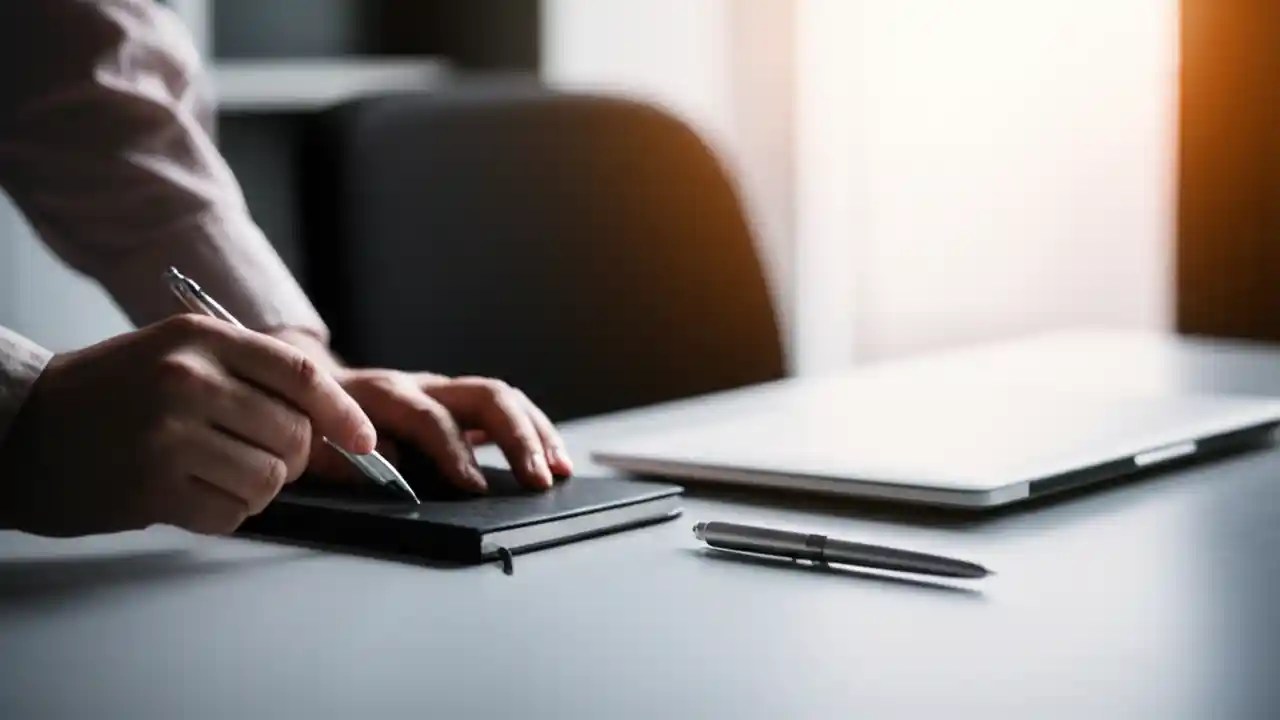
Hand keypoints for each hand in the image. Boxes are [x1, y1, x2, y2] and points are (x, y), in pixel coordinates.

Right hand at [0, 315, 374, 536]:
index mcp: (201, 338)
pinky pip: (233, 514)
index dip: (344, 414)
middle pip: (294, 435)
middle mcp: (188, 380)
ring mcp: (168, 434)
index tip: (365, 440)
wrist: (23, 428)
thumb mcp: (177, 352)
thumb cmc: (112, 393)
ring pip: (270, 479)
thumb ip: (250, 374)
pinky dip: (226, 513)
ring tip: (218, 475)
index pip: (301, 377)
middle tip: (257, 456)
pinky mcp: (152, 486)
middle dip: (291, 458)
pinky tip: (191, 494)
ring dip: (258, 489)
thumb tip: (334, 420)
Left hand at [307, 368, 573, 491]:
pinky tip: (555, 460)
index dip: (452, 451)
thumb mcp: (313, 446)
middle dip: (516, 437)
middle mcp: (419, 385)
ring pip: (502, 397)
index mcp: (381, 394)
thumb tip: (392, 474)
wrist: (302, 388)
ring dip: (536, 434)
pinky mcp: (455, 402)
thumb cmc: (309, 427)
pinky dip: (534, 433)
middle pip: (482, 395)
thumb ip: (347, 461)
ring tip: (559, 470)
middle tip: (538, 479)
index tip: (474, 488)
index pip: (427, 416)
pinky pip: (505, 408)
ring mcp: (442, 390)